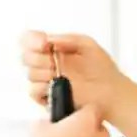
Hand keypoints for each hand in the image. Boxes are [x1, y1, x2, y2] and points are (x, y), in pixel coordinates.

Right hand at [19, 30, 136, 136]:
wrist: (110, 92)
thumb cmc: (101, 68)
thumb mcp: (87, 44)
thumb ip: (67, 39)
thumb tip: (49, 39)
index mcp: (51, 48)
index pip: (29, 40)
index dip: (31, 40)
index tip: (44, 44)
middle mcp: (45, 63)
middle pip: (25, 57)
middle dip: (39, 58)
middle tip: (56, 62)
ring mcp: (44, 81)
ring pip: (30, 74)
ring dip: (44, 73)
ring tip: (62, 76)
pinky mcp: (46, 97)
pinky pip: (33, 91)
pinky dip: (43, 88)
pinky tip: (58, 86)